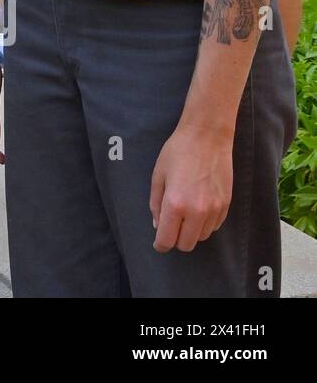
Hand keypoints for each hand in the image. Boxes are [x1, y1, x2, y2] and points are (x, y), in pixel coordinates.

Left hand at [150, 124, 233, 252]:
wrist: (207, 137)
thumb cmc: (177, 152)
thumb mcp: (158, 175)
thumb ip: (156, 203)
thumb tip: (158, 225)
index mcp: (176, 204)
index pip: (168, 239)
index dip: (160, 244)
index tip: (158, 243)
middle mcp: (197, 212)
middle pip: (186, 244)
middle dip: (175, 239)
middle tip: (170, 226)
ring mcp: (215, 210)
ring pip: (202, 237)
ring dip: (191, 232)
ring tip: (184, 213)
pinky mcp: (226, 206)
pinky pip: (214, 227)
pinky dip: (204, 224)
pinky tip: (198, 207)